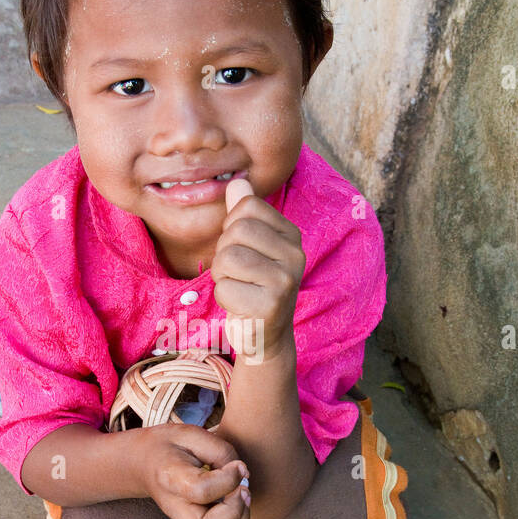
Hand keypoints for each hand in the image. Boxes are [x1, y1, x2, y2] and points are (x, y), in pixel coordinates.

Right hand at [137, 422, 250, 518]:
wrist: (144, 462)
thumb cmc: (170, 446)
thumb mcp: (191, 434)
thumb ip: (220, 452)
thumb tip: (243, 475)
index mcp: (170, 478)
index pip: (201, 490)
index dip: (229, 479)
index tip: (237, 465)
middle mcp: (175, 507)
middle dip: (235, 511)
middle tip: (241, 489)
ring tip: (241, 497)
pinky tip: (236, 503)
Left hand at [211, 176, 305, 359]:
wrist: (265, 336)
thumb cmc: (252, 286)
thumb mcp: (249, 247)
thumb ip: (243, 214)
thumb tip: (236, 182)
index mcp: (291, 236)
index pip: (248, 206)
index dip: (231, 226)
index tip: (241, 248)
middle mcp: (295, 255)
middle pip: (237, 230)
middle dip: (224, 252)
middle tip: (238, 274)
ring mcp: (286, 280)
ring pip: (228, 257)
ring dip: (221, 275)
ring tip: (238, 287)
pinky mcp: (271, 305)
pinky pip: (225, 288)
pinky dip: (224, 298)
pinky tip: (240, 306)